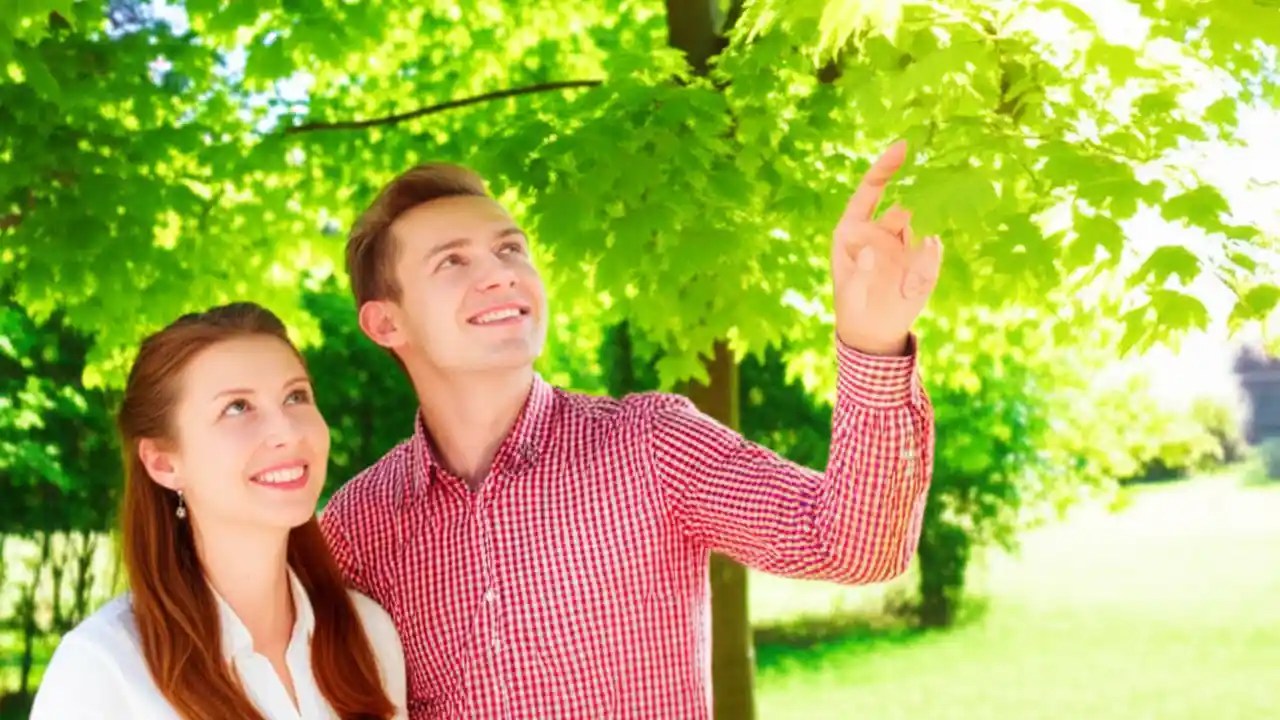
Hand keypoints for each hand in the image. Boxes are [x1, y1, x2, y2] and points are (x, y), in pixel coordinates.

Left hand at [831, 140, 942, 355]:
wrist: (873, 332)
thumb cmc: (854, 304)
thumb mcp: (851, 291)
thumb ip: (861, 273)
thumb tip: (873, 251)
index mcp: (855, 228)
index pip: (871, 190)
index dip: (885, 168)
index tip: (903, 146)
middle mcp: (882, 231)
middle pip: (904, 207)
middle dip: (919, 197)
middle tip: (938, 187)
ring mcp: (904, 245)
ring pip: (922, 224)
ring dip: (932, 222)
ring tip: (924, 241)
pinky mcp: (922, 261)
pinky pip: (932, 251)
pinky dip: (931, 256)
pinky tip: (916, 276)